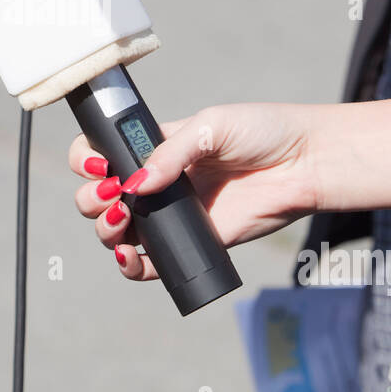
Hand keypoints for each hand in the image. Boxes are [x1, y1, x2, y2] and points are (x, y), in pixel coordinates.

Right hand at [68, 105, 321, 280]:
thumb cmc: (262, 132)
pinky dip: (132, 266)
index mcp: (153, 148)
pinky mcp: (193, 244)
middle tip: (113, 195)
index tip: (98, 165)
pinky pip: (151, 264)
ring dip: (105, 230)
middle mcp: (156, 183)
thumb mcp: (212, 125)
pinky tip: (131, 255)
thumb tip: (134, 185)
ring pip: (117, 232)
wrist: (305, 164)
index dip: (86, 160)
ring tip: (122, 221)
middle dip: (90, 199)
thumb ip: (170, 153)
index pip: (101, 153)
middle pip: (98, 197)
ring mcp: (171, 215)